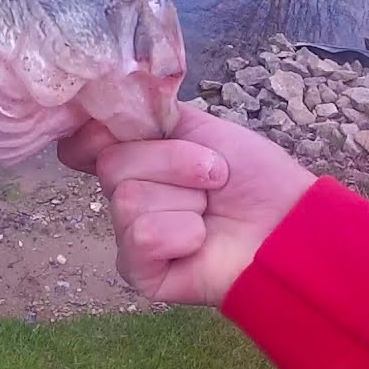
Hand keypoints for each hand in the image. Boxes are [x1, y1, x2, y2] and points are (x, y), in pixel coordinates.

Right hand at [58, 104, 315, 305]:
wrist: (288, 223)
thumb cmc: (252, 175)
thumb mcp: (199, 125)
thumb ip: (147, 113)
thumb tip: (104, 96)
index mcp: (131, 158)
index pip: (79, 143)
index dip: (97, 135)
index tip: (135, 131)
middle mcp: (122, 195)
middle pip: (110, 166)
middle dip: (173, 164)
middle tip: (212, 176)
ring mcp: (127, 235)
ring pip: (129, 199)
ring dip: (186, 199)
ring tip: (210, 211)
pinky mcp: (138, 272)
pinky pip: (143, 237)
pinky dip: (183, 233)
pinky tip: (202, 241)